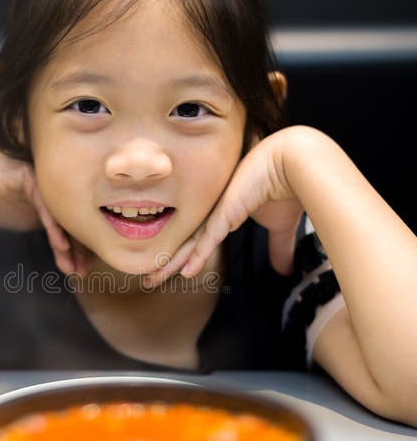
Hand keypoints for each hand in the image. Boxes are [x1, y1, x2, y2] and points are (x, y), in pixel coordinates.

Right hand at [0, 148, 93, 277]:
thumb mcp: (30, 222)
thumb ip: (51, 233)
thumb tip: (71, 257)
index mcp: (59, 199)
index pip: (76, 224)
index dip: (82, 249)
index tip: (83, 271)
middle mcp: (55, 191)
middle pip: (73, 221)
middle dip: (79, 250)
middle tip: (82, 272)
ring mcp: (44, 185)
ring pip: (62, 217)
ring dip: (69, 244)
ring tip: (73, 266)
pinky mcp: (31, 181)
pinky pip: (46, 208)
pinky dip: (54, 229)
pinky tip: (61, 246)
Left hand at [143, 127, 305, 286]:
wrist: (293, 161)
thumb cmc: (286, 187)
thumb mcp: (279, 226)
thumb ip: (278, 247)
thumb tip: (285, 270)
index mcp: (223, 213)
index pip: (197, 239)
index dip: (182, 256)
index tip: (167, 270)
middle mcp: (214, 212)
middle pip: (184, 242)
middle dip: (165, 262)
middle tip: (147, 279)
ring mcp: (217, 211)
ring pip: (188, 242)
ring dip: (169, 263)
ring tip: (149, 279)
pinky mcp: (226, 211)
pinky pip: (209, 238)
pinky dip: (197, 256)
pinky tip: (185, 272)